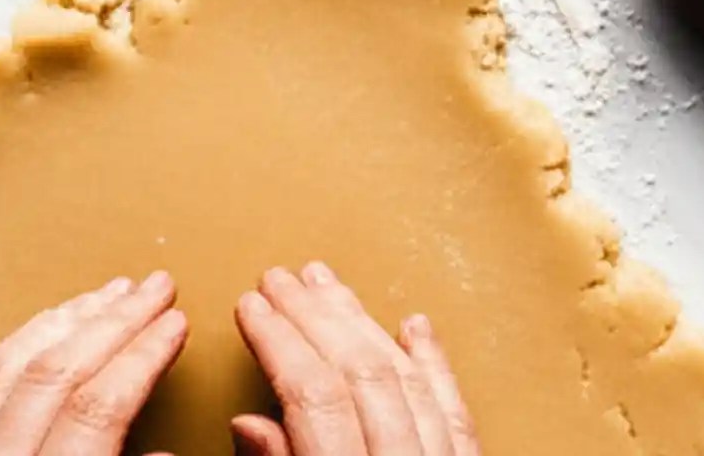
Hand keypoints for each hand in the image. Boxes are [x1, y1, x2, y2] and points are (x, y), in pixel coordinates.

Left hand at [0, 271, 186, 455]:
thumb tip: (162, 451)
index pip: (102, 405)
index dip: (144, 356)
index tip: (176, 321)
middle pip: (57, 373)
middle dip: (114, 322)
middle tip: (154, 286)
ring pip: (4, 369)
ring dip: (61, 323)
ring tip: (102, 295)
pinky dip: (4, 356)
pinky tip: (31, 335)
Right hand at [232, 262, 478, 455]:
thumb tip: (248, 424)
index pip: (312, 395)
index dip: (277, 342)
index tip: (251, 306)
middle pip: (360, 373)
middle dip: (312, 317)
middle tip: (279, 280)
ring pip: (406, 379)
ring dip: (363, 323)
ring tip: (329, 284)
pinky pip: (455, 410)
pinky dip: (433, 362)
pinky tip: (414, 326)